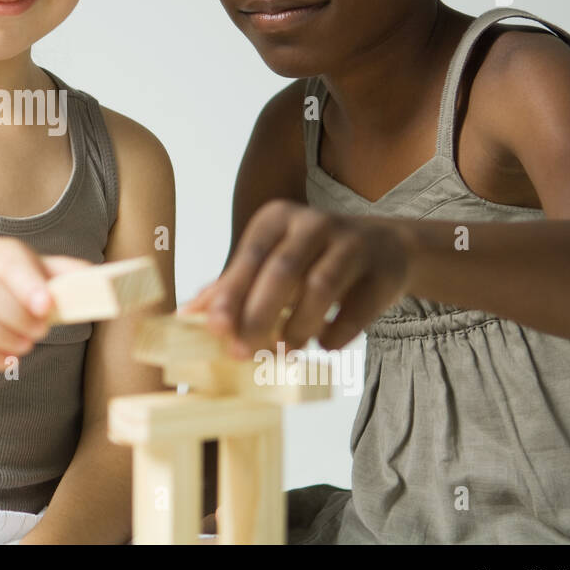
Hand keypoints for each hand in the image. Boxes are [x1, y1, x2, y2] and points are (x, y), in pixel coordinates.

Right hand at [0, 236, 92, 371]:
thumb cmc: (15, 288)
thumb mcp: (42, 273)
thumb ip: (68, 274)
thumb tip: (96, 276)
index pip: (7, 261)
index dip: (26, 283)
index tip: (46, 306)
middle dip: (17, 316)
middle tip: (41, 331)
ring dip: (5, 338)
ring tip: (26, 344)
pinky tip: (8, 358)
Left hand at [186, 200, 413, 354]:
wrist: (384, 249)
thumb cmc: (312, 260)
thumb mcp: (270, 262)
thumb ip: (231, 287)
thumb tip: (185, 315)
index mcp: (277, 218)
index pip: (249, 256)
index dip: (231, 294)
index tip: (216, 330)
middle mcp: (314, 223)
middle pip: (282, 271)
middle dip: (259, 315)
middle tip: (243, 352)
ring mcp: (352, 242)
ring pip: (320, 287)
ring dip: (298, 326)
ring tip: (284, 351)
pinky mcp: (382, 269)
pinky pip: (357, 306)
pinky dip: (337, 332)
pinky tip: (324, 346)